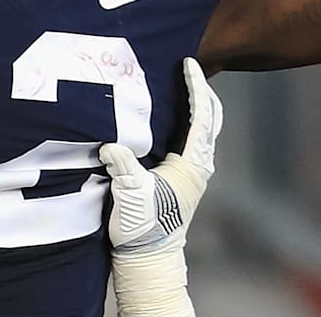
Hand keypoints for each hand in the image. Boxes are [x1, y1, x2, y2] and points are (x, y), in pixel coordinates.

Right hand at [100, 57, 221, 316]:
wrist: (148, 258)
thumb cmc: (145, 227)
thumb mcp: (131, 193)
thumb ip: (123, 164)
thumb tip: (110, 144)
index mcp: (193, 162)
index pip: (201, 115)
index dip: (195, 86)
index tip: (187, 62)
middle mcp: (198, 163)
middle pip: (210, 117)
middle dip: (201, 90)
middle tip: (187, 66)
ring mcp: (192, 170)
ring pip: (201, 128)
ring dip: (193, 104)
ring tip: (176, 83)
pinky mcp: (180, 177)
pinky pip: (188, 138)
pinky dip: (183, 119)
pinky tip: (165, 114)